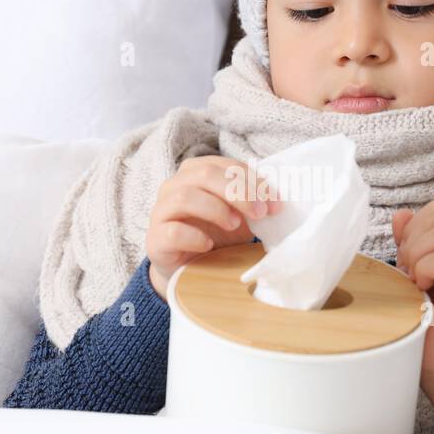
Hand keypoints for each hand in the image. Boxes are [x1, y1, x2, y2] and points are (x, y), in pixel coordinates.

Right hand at [146, 156, 281, 299]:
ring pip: (185, 196)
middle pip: (205, 174)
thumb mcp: (240, 216)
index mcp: (197, 172)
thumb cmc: (216, 235)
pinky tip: (209, 245)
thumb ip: (254, 204)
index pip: (226, 165)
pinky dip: (195, 236)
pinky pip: (173, 230)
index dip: (253, 181)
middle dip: (238, 192)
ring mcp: (162, 210)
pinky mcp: (156, 238)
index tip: (274, 204)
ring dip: (216, 209)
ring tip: (234, 225)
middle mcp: (175, 185)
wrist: (189, 268)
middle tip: (259, 213)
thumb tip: (277, 202)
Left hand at [391, 201, 433, 392]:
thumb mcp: (412, 270)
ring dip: (416, 258)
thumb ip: (409, 241)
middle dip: (411, 244)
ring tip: (416, 282)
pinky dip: (423, 272)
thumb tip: (402, 214)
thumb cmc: (424, 317)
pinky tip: (422, 291)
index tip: (407, 261)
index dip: (413, 230)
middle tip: (409, 274)